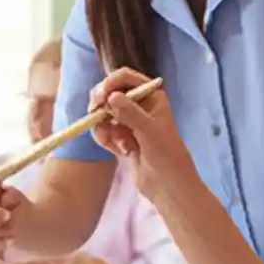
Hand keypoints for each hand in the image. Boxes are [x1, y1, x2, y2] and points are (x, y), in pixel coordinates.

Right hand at [89, 68, 199, 198]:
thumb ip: (130, 113)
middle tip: (95, 115)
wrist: (168, 185)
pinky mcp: (121, 138)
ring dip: (103, 126)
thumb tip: (112, 97)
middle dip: (101, 104)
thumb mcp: (150, 131)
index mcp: (151, 96)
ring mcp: (129, 121)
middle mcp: (139, 105)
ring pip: (103, 114)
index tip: (100, 97)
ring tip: (111, 142)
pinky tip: (118, 151)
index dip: (111, 83)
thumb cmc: (166, 154)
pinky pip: (104, 131)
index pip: (126, 78)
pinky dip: (105, 139)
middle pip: (110, 93)